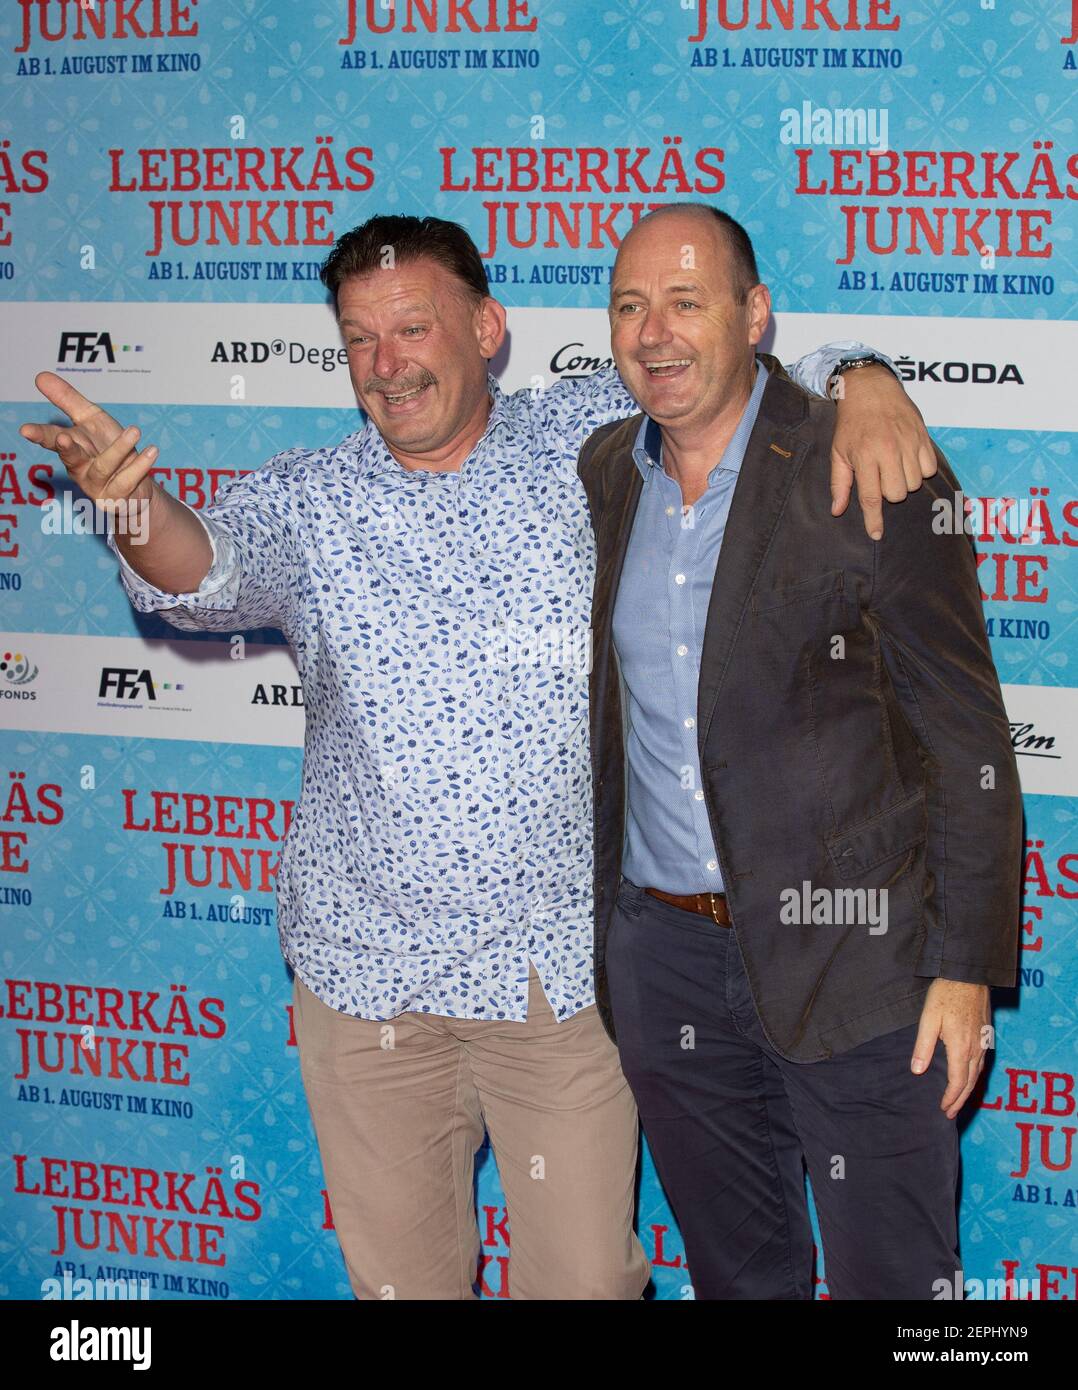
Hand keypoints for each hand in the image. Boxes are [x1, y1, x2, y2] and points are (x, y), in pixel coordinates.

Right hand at [19, 371, 159, 507]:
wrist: (136, 486)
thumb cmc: (109, 448)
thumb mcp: (91, 420)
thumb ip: (68, 400)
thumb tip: (40, 376)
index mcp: (72, 447)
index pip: (51, 439)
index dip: (39, 434)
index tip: (25, 430)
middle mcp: (81, 468)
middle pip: (71, 457)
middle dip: (66, 448)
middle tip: (62, 439)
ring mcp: (98, 485)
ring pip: (104, 467)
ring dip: (119, 449)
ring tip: (134, 430)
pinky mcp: (117, 498)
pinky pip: (127, 482)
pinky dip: (139, 467)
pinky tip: (152, 452)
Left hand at [830, 364, 936, 540]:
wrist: (870, 388)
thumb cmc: (851, 423)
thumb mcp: (838, 452)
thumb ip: (840, 483)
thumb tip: (838, 510)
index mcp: (865, 456)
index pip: (872, 497)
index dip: (874, 519)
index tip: (876, 535)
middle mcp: (888, 451)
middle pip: (897, 494)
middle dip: (888, 493)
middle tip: (880, 477)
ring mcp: (908, 443)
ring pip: (914, 484)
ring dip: (904, 482)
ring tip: (893, 466)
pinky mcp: (923, 437)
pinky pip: (929, 469)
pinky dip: (920, 471)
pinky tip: (908, 460)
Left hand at [910, 979, 990, 1119]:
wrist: (968, 974)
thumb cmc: (946, 994)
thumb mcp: (929, 1019)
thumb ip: (923, 1046)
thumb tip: (917, 1071)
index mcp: (961, 1047)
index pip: (958, 1082)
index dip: (950, 1098)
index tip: (943, 1109)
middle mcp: (976, 1049)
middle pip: (970, 1082)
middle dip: (960, 1100)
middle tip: (951, 1114)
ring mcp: (984, 1042)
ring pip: (978, 1073)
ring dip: (968, 1090)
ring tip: (959, 1100)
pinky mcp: (986, 1034)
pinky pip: (982, 1062)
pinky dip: (974, 1075)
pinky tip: (969, 1076)